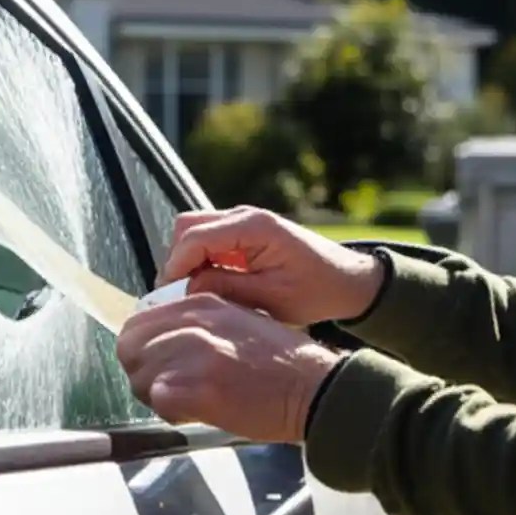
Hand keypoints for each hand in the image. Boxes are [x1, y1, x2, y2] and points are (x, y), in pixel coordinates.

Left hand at [116, 293, 342, 443]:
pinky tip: (194, 413)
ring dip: (156, 395)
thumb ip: (199, 324)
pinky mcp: (198, 389)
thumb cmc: (282, 361)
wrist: (313, 387)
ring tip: (185, 403)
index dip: (141, 349)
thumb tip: (163, 341)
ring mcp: (194, 356)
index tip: (156, 364)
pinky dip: (172, 413)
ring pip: (141, 377)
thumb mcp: (237, 320)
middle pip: (130, 349)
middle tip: (166, 390)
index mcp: (200, 304)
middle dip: (141, 373)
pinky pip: (160, 402)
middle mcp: (192, 324)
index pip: (138, 323)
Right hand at [157, 205, 385, 325]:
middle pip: (187, 226)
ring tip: (195, 295)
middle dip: (177, 260)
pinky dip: (201, 261)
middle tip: (178, 296)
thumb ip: (228, 289)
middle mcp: (244, 216)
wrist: (347, 280)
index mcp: (254, 226)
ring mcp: (242, 222)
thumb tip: (188, 288)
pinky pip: (208, 241)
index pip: (195, 237)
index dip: (175, 267)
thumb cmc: (317, 290)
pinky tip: (209, 287)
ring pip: (194, 232)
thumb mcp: (272, 298)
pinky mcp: (242, 234)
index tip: (168, 297)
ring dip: (188, 261)